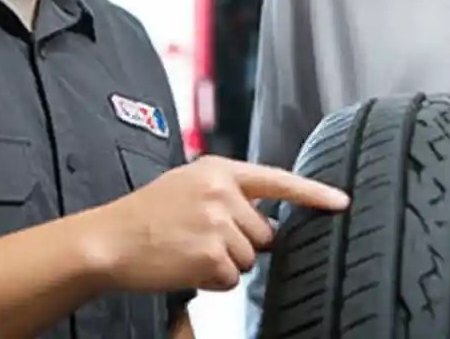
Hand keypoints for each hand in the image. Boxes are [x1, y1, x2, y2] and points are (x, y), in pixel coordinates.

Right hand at [92, 155, 348, 292]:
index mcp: (217, 170)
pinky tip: (185, 265)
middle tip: (201, 238)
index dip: (313, 193)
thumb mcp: (186, 185)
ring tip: (188, 250)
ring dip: (224, 263)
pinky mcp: (211, 254)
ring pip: (250, 259)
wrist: (108, 239)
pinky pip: (232, 278)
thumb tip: (263, 217)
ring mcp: (217, 223)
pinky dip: (212, 280)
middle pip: (264, 233)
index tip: (340, 201)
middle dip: (241, 244)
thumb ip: (225, 191)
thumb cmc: (144, 216)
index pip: (276, 180)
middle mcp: (221, 192)